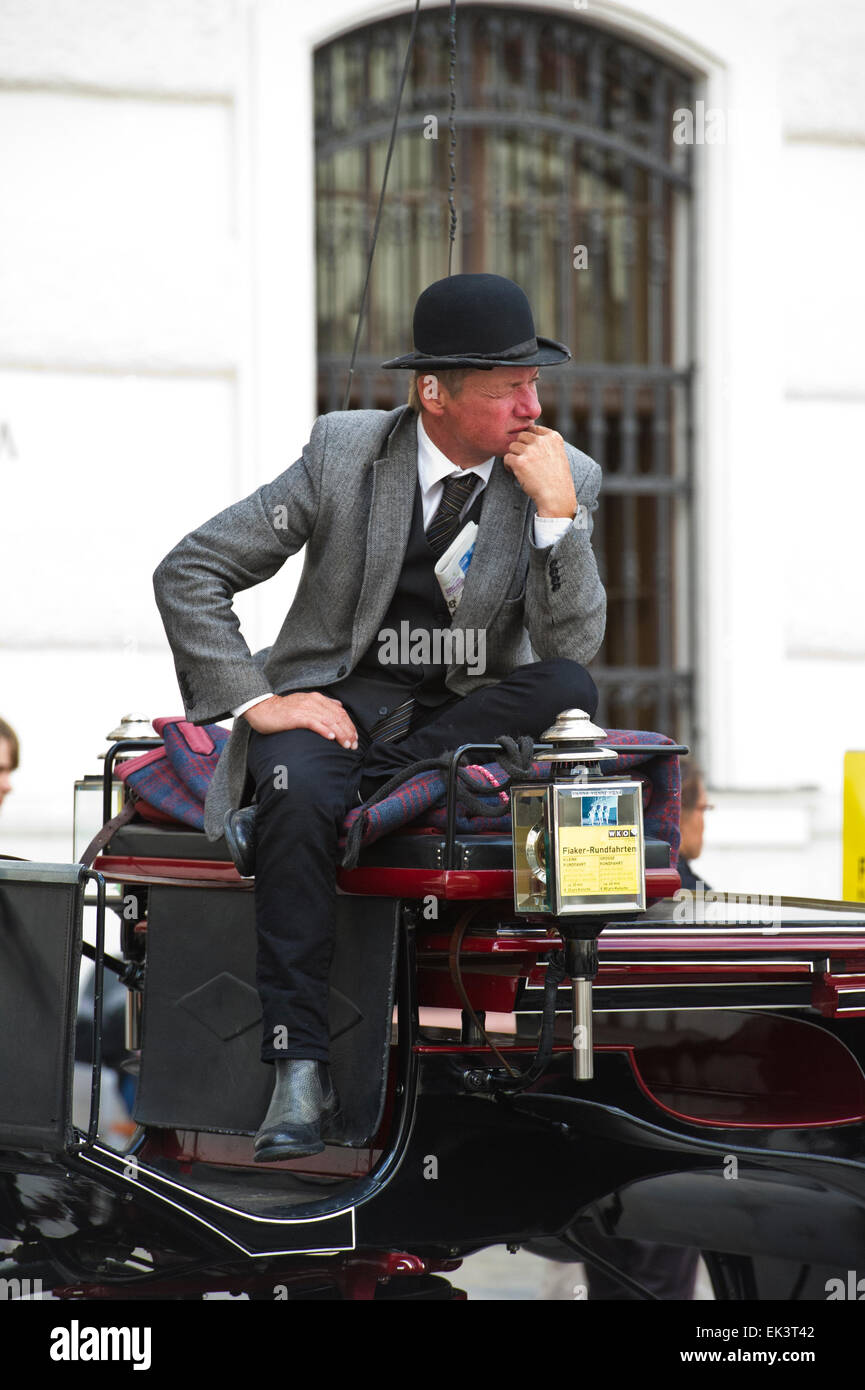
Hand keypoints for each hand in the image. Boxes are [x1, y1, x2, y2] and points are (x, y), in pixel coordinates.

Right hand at [242, 692, 358, 748]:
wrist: (263, 709)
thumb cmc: (283, 709)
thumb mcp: (305, 702)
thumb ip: (322, 703)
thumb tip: (338, 705)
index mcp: (317, 698)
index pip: (340, 712)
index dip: (350, 725)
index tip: (355, 737)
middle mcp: (314, 702)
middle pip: (338, 717)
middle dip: (348, 732)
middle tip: (353, 745)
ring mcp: (305, 709)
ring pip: (329, 721)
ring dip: (340, 734)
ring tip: (347, 745)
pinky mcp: (297, 717)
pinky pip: (314, 723)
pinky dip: (324, 730)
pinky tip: (331, 738)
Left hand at [503, 425, 576, 518]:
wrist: (557, 497)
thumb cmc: (557, 479)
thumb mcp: (558, 455)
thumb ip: (546, 444)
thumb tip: (528, 433)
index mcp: (553, 437)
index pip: (534, 428)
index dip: (529, 439)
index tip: (530, 451)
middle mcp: (542, 441)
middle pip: (521, 436)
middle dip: (521, 447)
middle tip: (524, 461)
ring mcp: (531, 451)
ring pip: (512, 446)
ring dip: (514, 456)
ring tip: (520, 468)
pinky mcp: (520, 462)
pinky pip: (507, 457)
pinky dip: (508, 466)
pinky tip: (515, 473)